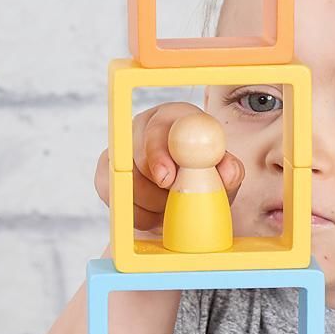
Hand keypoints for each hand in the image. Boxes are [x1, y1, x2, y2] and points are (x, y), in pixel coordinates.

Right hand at [94, 102, 244, 230]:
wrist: (186, 208)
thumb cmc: (206, 183)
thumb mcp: (222, 177)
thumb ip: (228, 171)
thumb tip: (228, 171)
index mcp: (175, 118)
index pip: (161, 125)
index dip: (160, 153)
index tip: (166, 180)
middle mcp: (144, 127)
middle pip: (135, 150)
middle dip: (154, 182)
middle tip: (170, 199)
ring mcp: (121, 150)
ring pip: (127, 180)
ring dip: (153, 203)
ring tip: (172, 206)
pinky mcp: (106, 177)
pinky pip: (117, 200)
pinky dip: (140, 215)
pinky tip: (155, 212)